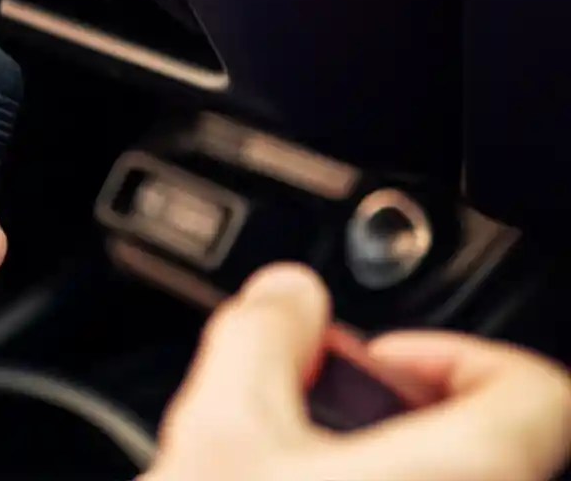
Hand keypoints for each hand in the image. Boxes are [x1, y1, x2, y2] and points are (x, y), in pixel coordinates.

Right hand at [146, 264, 570, 480]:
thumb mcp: (220, 429)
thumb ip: (261, 335)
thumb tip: (287, 295)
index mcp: (470, 473)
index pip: (540, 387)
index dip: (454, 351)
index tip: (377, 359)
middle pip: (493, 435)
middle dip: (399, 406)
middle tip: (325, 409)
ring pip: (448, 475)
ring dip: (384, 452)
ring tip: (296, 455)